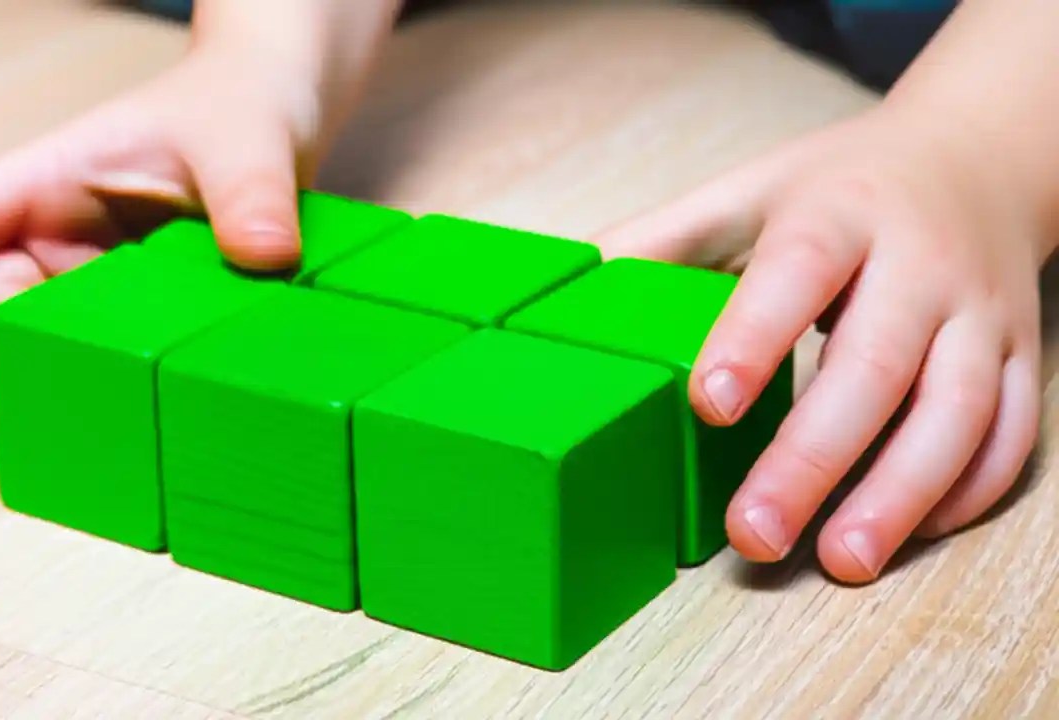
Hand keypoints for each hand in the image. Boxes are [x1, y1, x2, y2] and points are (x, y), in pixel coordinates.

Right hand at [0, 0, 398, 364]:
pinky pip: (114, 367)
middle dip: (10, 346)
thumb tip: (266, 257)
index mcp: (53, 181)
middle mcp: (62, 241)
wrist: (281, 122)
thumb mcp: (248, 139)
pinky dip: (125, 389)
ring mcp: (100, 291)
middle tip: (71, 366)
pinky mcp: (144, 327)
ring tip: (127, 391)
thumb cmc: (240, 107)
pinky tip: (165, 403)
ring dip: (69, 376)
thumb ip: (252, 192)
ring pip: (47, 350)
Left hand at [598, 106, 1043, 582]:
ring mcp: (980, 311)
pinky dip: (967, 489)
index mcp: (838, 214)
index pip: (796, 272)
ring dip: (900, 494)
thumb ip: (663, 238)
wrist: (974, 156)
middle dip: (813, 456)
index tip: (707, 406)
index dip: (753, 338)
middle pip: (874, 364)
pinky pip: (1012, 431)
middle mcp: (919, 262)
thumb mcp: (748, 192)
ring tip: (840, 560)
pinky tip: (913, 531)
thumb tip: (571, 285)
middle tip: (752, 531)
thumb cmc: (838, 190)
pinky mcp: (1022, 352)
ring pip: (958, 411)